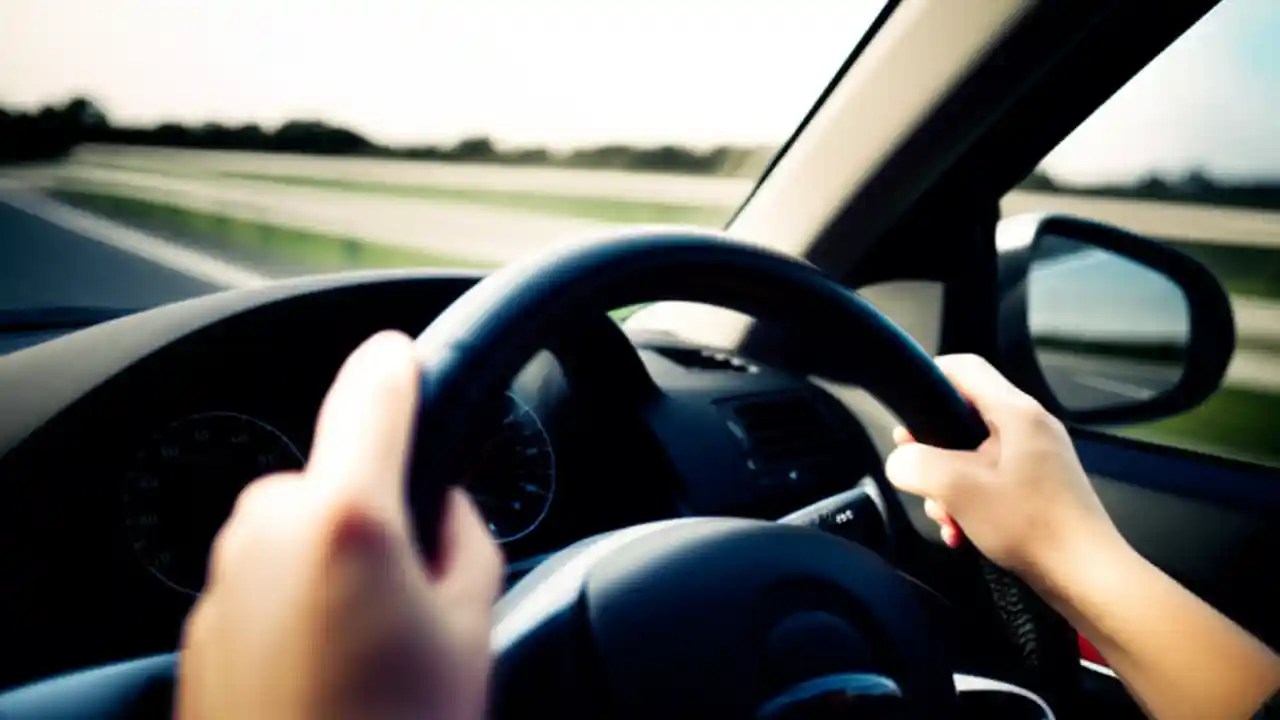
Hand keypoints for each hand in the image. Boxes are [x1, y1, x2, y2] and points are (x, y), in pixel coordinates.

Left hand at [177, 331, 502, 719]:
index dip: (400, 363)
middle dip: (378, 510)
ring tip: (374, 651)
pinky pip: (267, 580)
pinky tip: (332, 673)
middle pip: (338, 475)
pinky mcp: (203, 623)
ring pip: (299, 530)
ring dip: (336, 559)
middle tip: (420, 594)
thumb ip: (466, 540)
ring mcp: (225, 577)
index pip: (375, 392)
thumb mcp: (471, 630)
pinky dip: (300, 600)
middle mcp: (269, 530)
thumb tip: (445, 511)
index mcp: (347, 517)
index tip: (406, 352)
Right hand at [884, 354, 1122, 588]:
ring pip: (972, 455)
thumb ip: (915, 464)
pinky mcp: (1039, 487)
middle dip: (933, 451)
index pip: (964, 368)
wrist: (1085, 576)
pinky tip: (962, 532)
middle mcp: (1030, 427)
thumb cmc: (1028, 523)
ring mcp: (1037, 458)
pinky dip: (970, 502)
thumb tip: (901, 462)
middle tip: (918, 476)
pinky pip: (991, 481)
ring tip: (945, 517)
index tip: (906, 412)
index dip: (929, 378)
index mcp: (1016, 412)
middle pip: (962, 417)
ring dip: (948, 486)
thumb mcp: (957, 488)